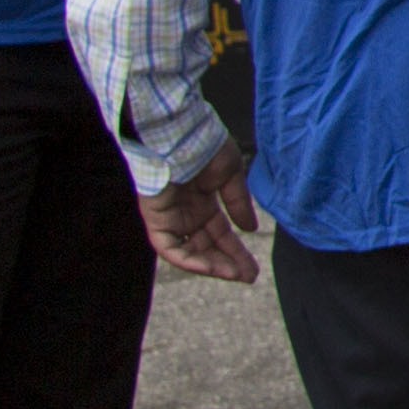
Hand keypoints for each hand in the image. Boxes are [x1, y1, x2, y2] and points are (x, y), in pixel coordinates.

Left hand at [142, 152, 265, 283]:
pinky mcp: (155, 218)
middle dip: (227, 262)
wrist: (181, 132)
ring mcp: (170, 217)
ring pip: (189, 251)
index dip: (236, 250)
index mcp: (202, 201)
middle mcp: (185, 213)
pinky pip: (170, 247)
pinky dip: (189, 260)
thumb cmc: (205, 145)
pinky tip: (212, 267)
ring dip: (212, 265)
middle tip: (249, 276)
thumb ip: (238, 203)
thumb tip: (250, 229)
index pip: (219, 232)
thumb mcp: (230, 176)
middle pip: (205, 246)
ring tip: (235, 274)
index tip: (253, 267)